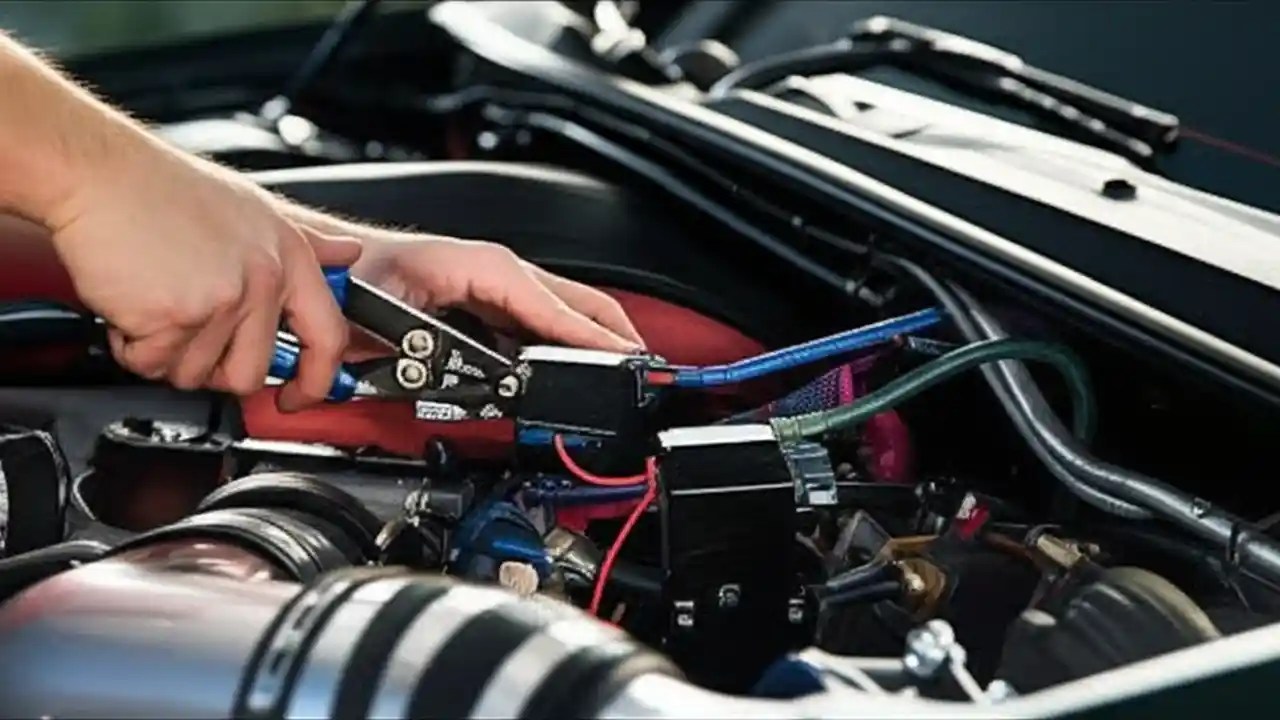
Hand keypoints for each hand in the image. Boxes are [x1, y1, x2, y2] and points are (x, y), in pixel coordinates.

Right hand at [47, 139, 360, 410]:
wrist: (100, 173)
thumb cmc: (165, 189)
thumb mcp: (256, 208)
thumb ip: (309, 242)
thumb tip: (350, 253)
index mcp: (289, 258)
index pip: (328, 338)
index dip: (316, 382)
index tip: (297, 397)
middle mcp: (262, 281)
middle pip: (248, 373)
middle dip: (209, 369)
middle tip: (186, 335)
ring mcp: (221, 301)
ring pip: (193, 373)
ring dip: (164, 353)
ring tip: (155, 302)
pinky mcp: (174, 316)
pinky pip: (151, 363)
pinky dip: (131, 345)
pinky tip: (131, 305)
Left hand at [350, 235, 643, 351]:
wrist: (325, 267)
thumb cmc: (349, 277)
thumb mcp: (391, 315)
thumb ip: (437, 347)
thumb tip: (485, 376)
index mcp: (481, 265)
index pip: (554, 304)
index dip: (591, 336)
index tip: (622, 357)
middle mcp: (495, 271)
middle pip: (575, 302)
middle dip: (613, 334)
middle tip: (644, 368)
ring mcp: (494, 286)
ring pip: (563, 313)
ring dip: (594, 340)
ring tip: (623, 370)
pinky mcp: (486, 304)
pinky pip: (540, 324)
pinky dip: (566, 343)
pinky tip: (577, 366)